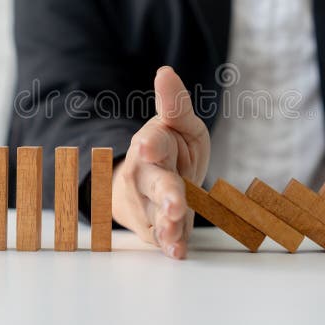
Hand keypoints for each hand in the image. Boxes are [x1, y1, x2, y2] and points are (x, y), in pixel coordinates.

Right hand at [111, 66, 209, 258]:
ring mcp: (148, 205)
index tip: (149, 146)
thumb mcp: (179, 125)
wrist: (153, 185)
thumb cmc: (172, 150)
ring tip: (176, 230)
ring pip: (157, 214)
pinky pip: (162, 238)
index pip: (151, 143)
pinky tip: (177, 252)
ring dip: (167, 224)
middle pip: (154, 184)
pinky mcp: (155, 228)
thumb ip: (175, 104)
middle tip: (176, 202)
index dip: (150, 145)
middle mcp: (146, 176)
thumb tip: (165, 72)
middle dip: (165, 193)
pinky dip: (170, 246)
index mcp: (153, 145)